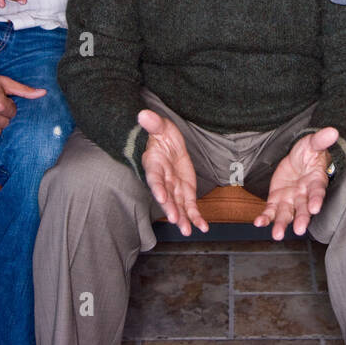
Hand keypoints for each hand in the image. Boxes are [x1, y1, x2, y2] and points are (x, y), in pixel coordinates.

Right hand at [139, 110, 207, 235]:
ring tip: (188, 230)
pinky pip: (190, 206)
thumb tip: (143, 114)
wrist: (168, 141)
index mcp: (154, 164)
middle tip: (176, 220)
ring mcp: (174, 187)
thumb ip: (152, 123)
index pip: (154, 177)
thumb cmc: (161, 134)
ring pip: (178, 205)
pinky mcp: (185, 190)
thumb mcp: (159, 126)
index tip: (160, 196)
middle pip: (166, 196)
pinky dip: (196, 216)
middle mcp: (162, 179)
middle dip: (170, 208)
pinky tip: (203, 227)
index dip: (157, 187)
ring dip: (183, 218)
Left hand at [255, 127, 336, 239]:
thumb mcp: (312, 143)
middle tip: (299, 229)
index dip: (317, 199)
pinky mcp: (277, 200)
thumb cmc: (309, 152)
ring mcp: (291, 199)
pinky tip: (259, 223)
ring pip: (287, 214)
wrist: (298, 158)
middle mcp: (304, 195)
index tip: (315, 208)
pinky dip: (265, 218)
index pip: (318, 192)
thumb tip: (333, 131)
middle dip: (302, 219)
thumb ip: (321, 140)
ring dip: (282, 224)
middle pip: (304, 208)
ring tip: (277, 235)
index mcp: (315, 181)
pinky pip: (271, 211)